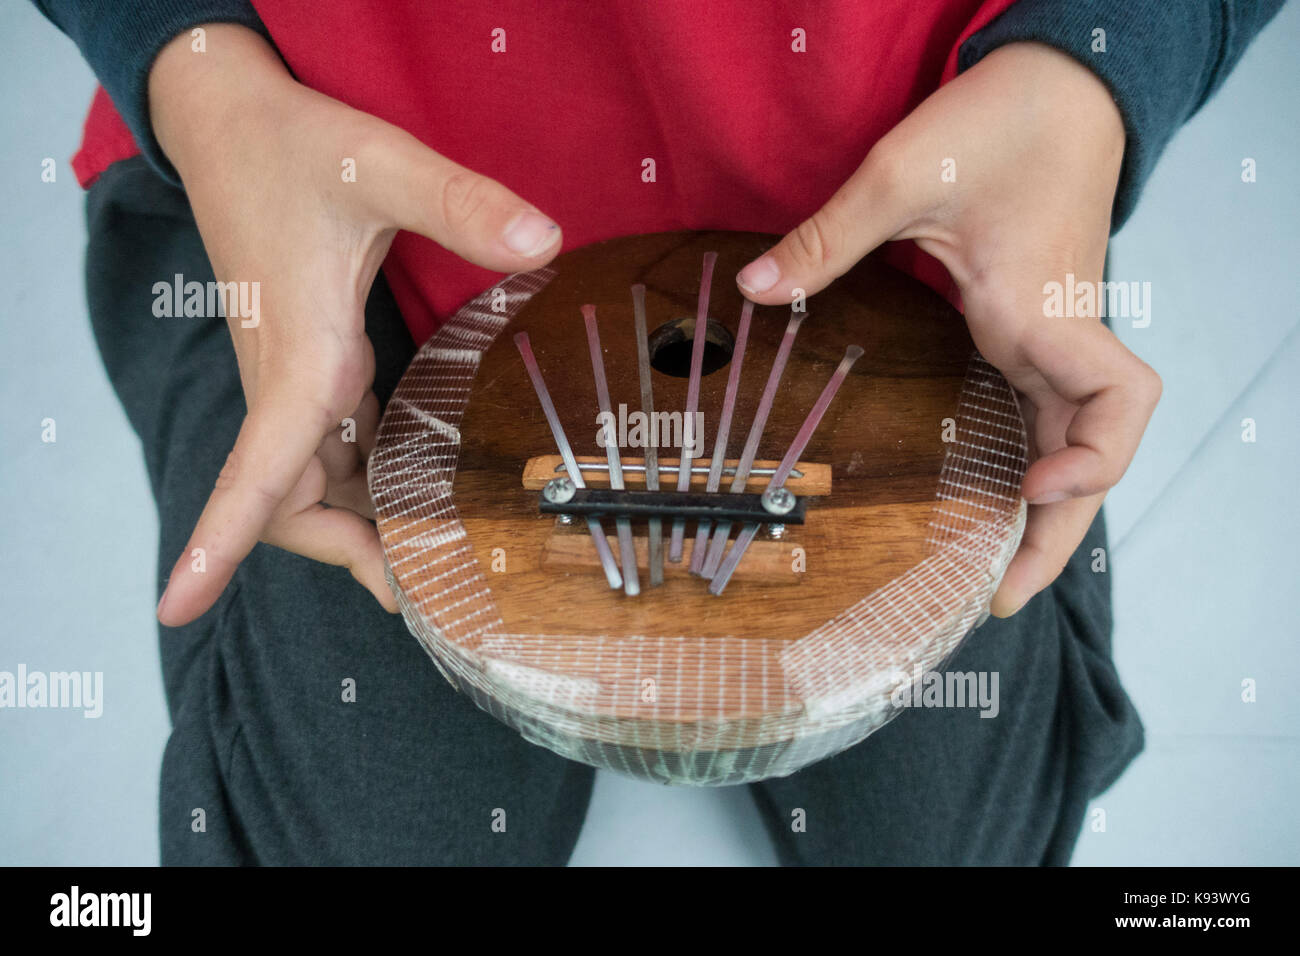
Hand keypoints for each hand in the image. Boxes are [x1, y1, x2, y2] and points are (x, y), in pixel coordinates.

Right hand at [150, 25, 562, 625]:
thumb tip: (545, 240)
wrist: (234, 125)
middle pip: (290, 507)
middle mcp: (293, 386)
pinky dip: (370, 483)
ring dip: (361, 526)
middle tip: (430, 589)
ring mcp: (300, 380)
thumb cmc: (296, 149)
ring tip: (439, 559)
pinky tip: (421, 487)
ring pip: (311, 486)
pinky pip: (333, 451)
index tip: (179, 609)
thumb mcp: (382, 167)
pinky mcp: (315, 365)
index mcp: (304, 363)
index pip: (255, 477)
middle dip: (347, 554)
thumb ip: (462, 203)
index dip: (218, 546)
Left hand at [734, 42, 1160, 617]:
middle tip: (994, 595)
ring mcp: (1052, 333)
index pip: (1119, 403)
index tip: (1030, 488)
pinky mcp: (1032, 326)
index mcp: (1045, 308)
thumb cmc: (1002, 120)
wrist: (1061, 87)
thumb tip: (755, 289)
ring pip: (1073, 441)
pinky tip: (992, 494)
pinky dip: (1033, 464)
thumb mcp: (905, 172)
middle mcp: (1058, 333)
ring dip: (1047, 509)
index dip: (1094, 460)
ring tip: (992, 570)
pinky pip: (1047, 413)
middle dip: (1059, 528)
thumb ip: (831, 236)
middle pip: (1094, 451)